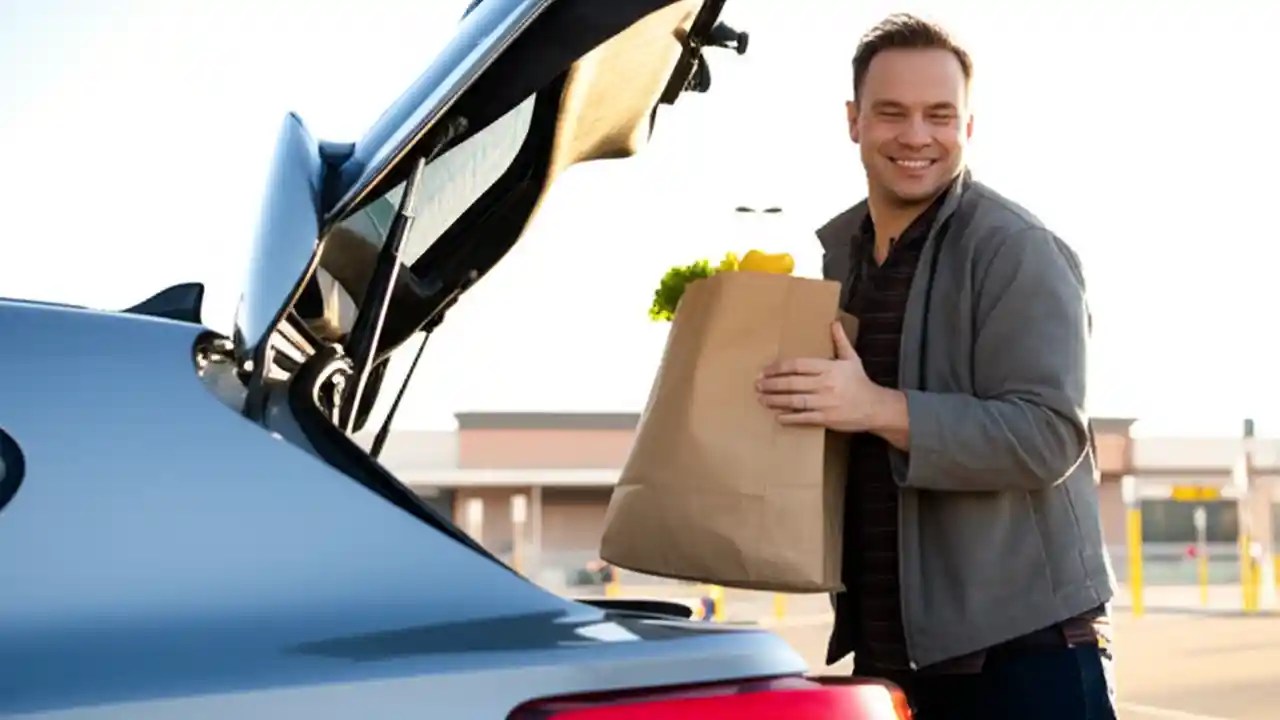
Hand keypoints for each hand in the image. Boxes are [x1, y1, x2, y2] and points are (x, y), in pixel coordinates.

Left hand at [755, 320, 888, 432]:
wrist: (875, 407)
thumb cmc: (860, 382)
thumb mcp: (851, 359)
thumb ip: (840, 341)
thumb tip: (834, 322)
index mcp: (828, 367)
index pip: (798, 365)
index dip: (779, 367)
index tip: (765, 370)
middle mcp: (824, 384)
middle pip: (792, 383)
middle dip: (771, 384)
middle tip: (757, 384)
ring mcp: (824, 402)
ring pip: (794, 400)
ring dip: (775, 400)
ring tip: (762, 398)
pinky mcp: (826, 418)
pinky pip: (803, 418)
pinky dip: (789, 417)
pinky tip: (778, 416)